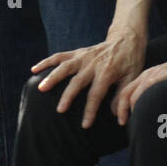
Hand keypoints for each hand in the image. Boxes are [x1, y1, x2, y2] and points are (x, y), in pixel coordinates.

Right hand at [33, 31, 147, 127]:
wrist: (127, 40)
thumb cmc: (130, 62)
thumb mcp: (132, 79)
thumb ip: (123, 97)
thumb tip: (119, 118)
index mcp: (108, 72)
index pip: (97, 94)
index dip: (90, 110)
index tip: (85, 125)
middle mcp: (93, 64)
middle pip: (78, 81)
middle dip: (68, 96)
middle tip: (59, 111)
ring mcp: (84, 57)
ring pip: (65, 67)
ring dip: (52, 77)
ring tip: (40, 89)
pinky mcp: (78, 52)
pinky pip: (60, 56)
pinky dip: (46, 62)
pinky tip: (34, 70)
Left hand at [111, 49, 166, 125]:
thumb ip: (160, 87)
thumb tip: (157, 104)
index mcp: (147, 75)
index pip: (127, 92)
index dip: (121, 106)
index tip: (123, 118)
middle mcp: (148, 75)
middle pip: (126, 94)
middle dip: (122, 111)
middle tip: (123, 123)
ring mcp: (155, 75)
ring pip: (133, 96)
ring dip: (130, 110)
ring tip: (134, 122)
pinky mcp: (163, 77)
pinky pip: (146, 92)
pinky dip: (141, 104)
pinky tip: (145, 113)